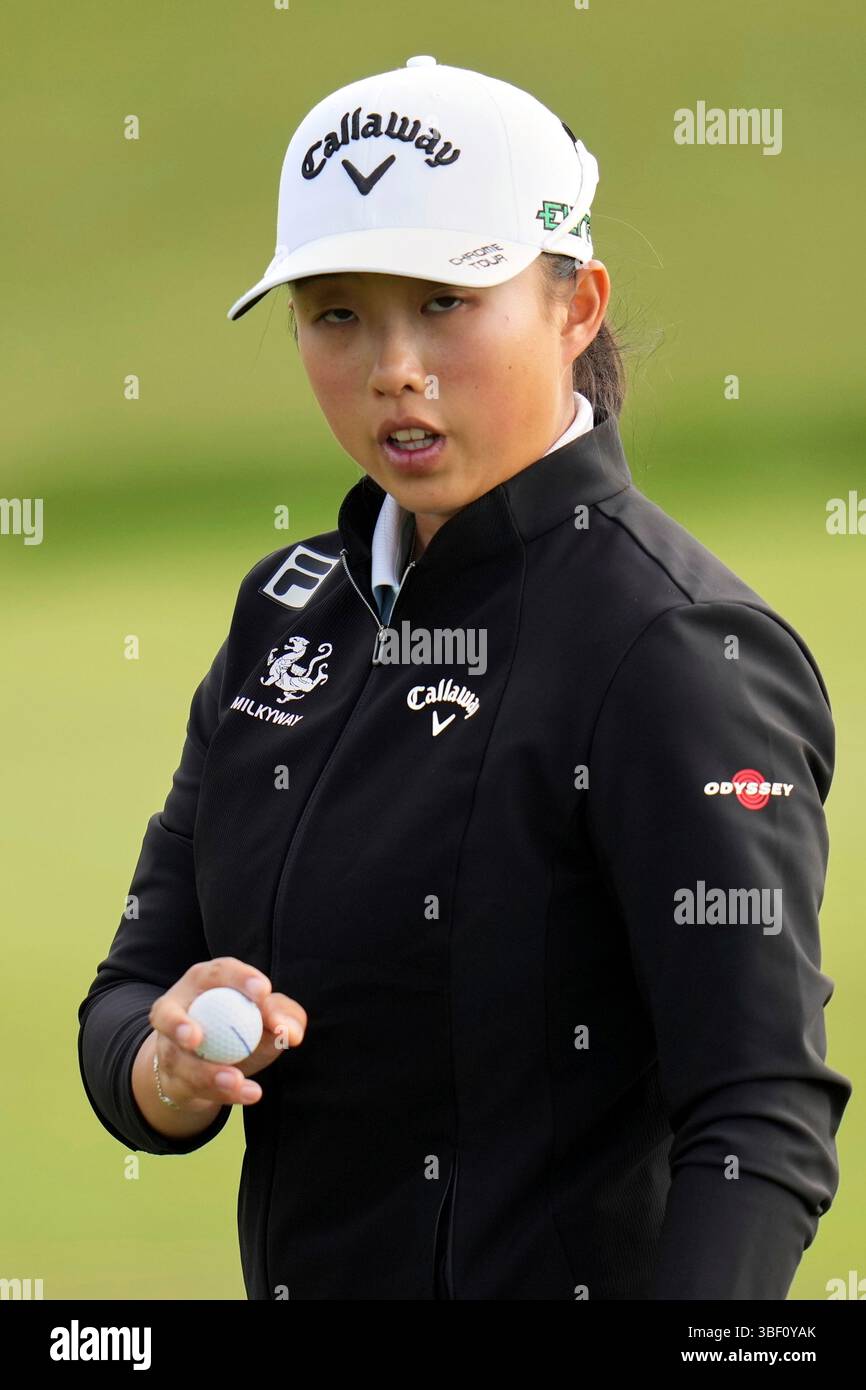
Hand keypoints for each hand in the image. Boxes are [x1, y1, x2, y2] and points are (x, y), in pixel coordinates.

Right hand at [147, 957, 306, 1110]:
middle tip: (197, 1038)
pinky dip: (224, 1093)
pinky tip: (248, 1093)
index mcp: (205, 981)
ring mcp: (168, 1046)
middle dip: (178, 1026)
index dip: (240, 979)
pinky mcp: (171, 1078)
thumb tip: (290, 1032)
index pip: (219, 972)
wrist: (217, 1065)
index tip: (264, 992)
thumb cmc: (243, 1027)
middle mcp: (177, 1008)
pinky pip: (194, 1087)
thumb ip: (283, 1016)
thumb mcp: (265, 1016)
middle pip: (168, 1014)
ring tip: (234, 1080)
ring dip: (207, 1072)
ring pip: (179, 1060)